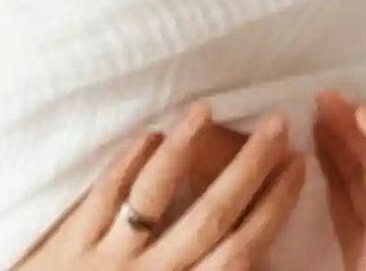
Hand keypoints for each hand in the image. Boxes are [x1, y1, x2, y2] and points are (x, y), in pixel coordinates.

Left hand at [18, 105, 306, 270]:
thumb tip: (248, 254)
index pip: (241, 252)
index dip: (274, 208)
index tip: (298, 166)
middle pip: (210, 217)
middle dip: (249, 171)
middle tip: (279, 125)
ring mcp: (107, 261)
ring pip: (152, 197)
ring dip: (182, 152)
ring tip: (206, 110)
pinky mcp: (67, 248)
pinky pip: (100, 199)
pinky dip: (125, 166)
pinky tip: (148, 137)